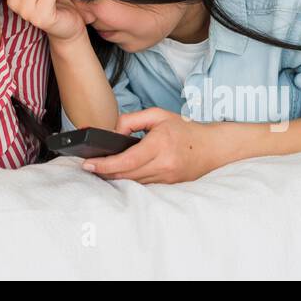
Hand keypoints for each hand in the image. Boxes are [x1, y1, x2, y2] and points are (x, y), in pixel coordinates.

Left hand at [80, 107, 223, 184]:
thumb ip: (131, 120)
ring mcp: (168, 178)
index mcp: (160, 144)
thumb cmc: (184, 129)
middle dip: (105, 172)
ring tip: (99, 170)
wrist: (213, 148)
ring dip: (115, 177)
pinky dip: (129, 180)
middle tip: (88, 167)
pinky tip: (118, 174)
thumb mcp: (157, 115)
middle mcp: (164, 164)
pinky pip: (144, 185)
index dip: (105, 164)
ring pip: (133, 182)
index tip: (89, 163)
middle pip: (127, 174)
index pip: (127, 159)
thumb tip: (112, 133)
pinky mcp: (169, 185)